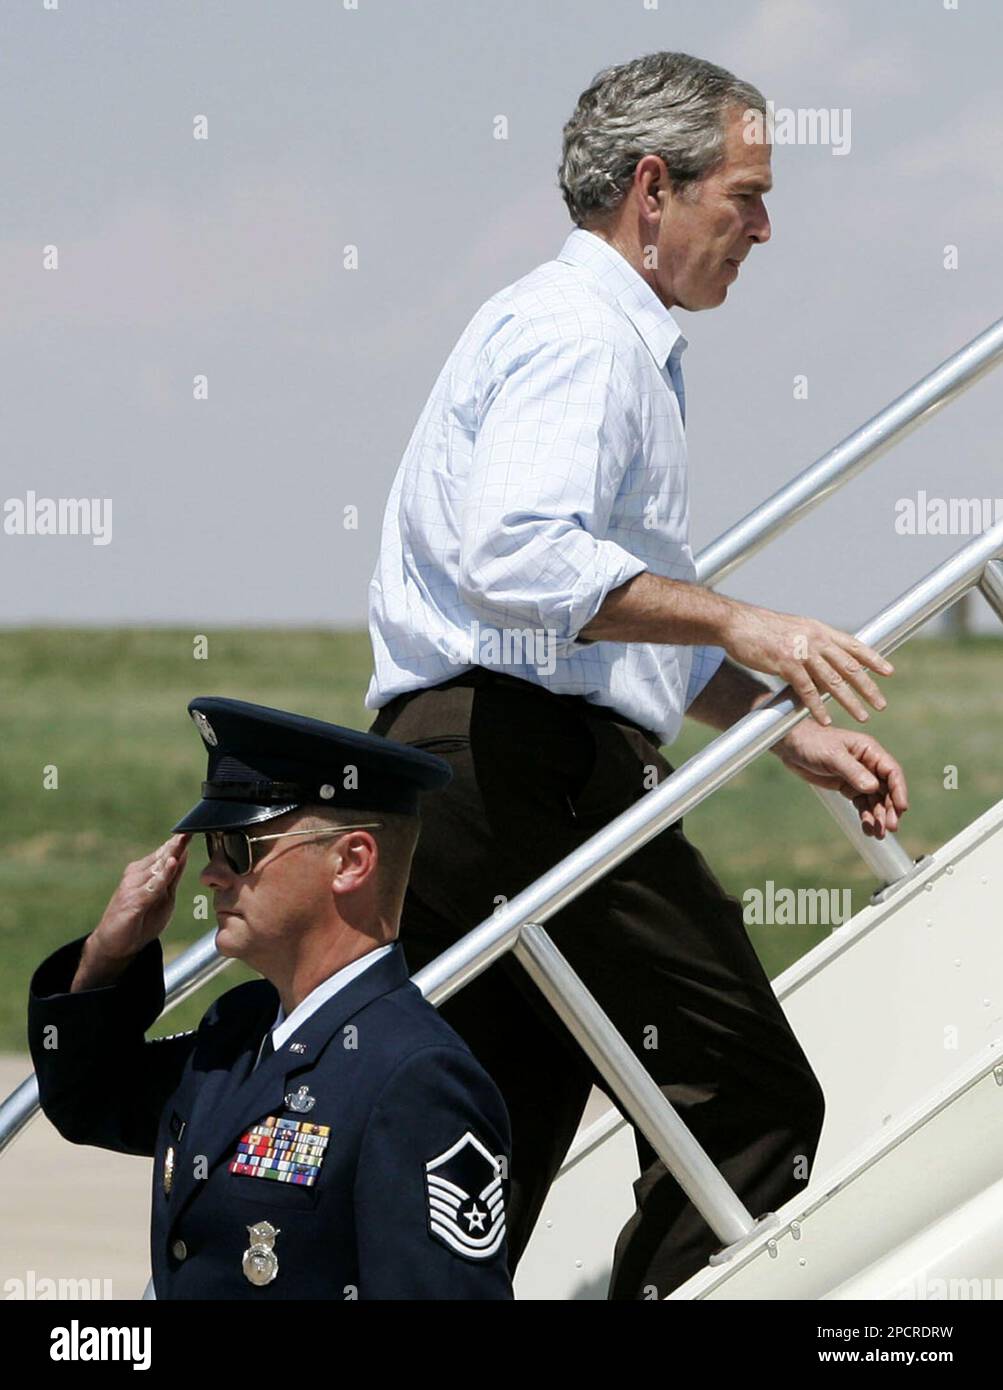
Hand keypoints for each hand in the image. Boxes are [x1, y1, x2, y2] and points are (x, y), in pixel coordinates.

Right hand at [91, 833, 191, 959]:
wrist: (114, 944)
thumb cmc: (140, 920)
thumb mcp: (163, 897)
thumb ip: (172, 877)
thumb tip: (183, 854)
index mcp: (144, 872)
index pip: (165, 854)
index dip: (179, 842)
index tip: (193, 829)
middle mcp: (137, 875)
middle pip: (161, 856)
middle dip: (176, 844)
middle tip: (190, 829)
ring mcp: (133, 887)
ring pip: (157, 867)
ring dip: (170, 853)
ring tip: (183, 839)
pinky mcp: (132, 901)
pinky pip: (151, 886)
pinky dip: (162, 875)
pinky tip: (171, 864)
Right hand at [722, 600, 892, 726]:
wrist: (736, 623)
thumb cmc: (762, 628)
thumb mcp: (795, 630)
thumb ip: (812, 642)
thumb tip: (826, 656)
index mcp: (819, 630)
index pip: (853, 645)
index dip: (873, 659)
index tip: (889, 671)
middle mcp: (815, 639)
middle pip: (849, 666)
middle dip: (867, 686)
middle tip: (881, 704)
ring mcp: (802, 651)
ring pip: (833, 680)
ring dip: (849, 700)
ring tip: (863, 715)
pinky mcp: (786, 664)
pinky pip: (807, 689)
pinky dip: (818, 707)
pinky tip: (826, 719)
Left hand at [773, 723, 907, 838]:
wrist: (792, 745)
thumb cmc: (813, 742)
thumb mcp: (833, 755)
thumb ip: (853, 771)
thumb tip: (873, 787)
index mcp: (869, 751)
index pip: (892, 772)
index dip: (899, 790)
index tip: (901, 808)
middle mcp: (868, 764)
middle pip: (886, 790)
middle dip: (889, 809)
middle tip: (890, 827)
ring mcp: (859, 777)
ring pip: (875, 800)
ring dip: (878, 817)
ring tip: (878, 834)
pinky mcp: (848, 787)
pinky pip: (861, 804)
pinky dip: (865, 816)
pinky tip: (867, 829)